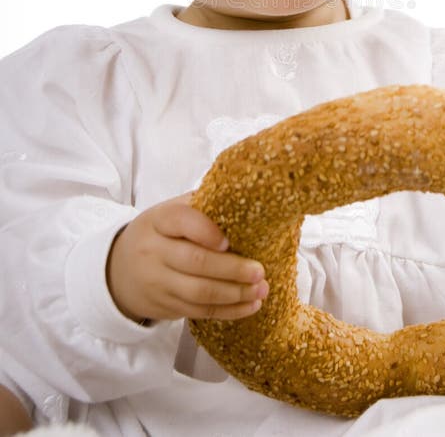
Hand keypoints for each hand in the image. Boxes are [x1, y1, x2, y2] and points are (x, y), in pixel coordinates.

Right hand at [106, 192, 268, 322]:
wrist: (118, 272)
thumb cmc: (157, 234)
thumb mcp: (168, 213)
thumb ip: (199, 206)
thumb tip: (245, 197)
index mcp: (157, 220)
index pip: (181, 221)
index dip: (206, 231)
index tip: (229, 240)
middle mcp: (154, 252)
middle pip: (195, 262)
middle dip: (231, 269)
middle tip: (259, 271)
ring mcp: (158, 283)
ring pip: (199, 293)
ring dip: (235, 294)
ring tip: (261, 289)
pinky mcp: (166, 307)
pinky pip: (200, 312)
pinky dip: (229, 311)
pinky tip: (250, 306)